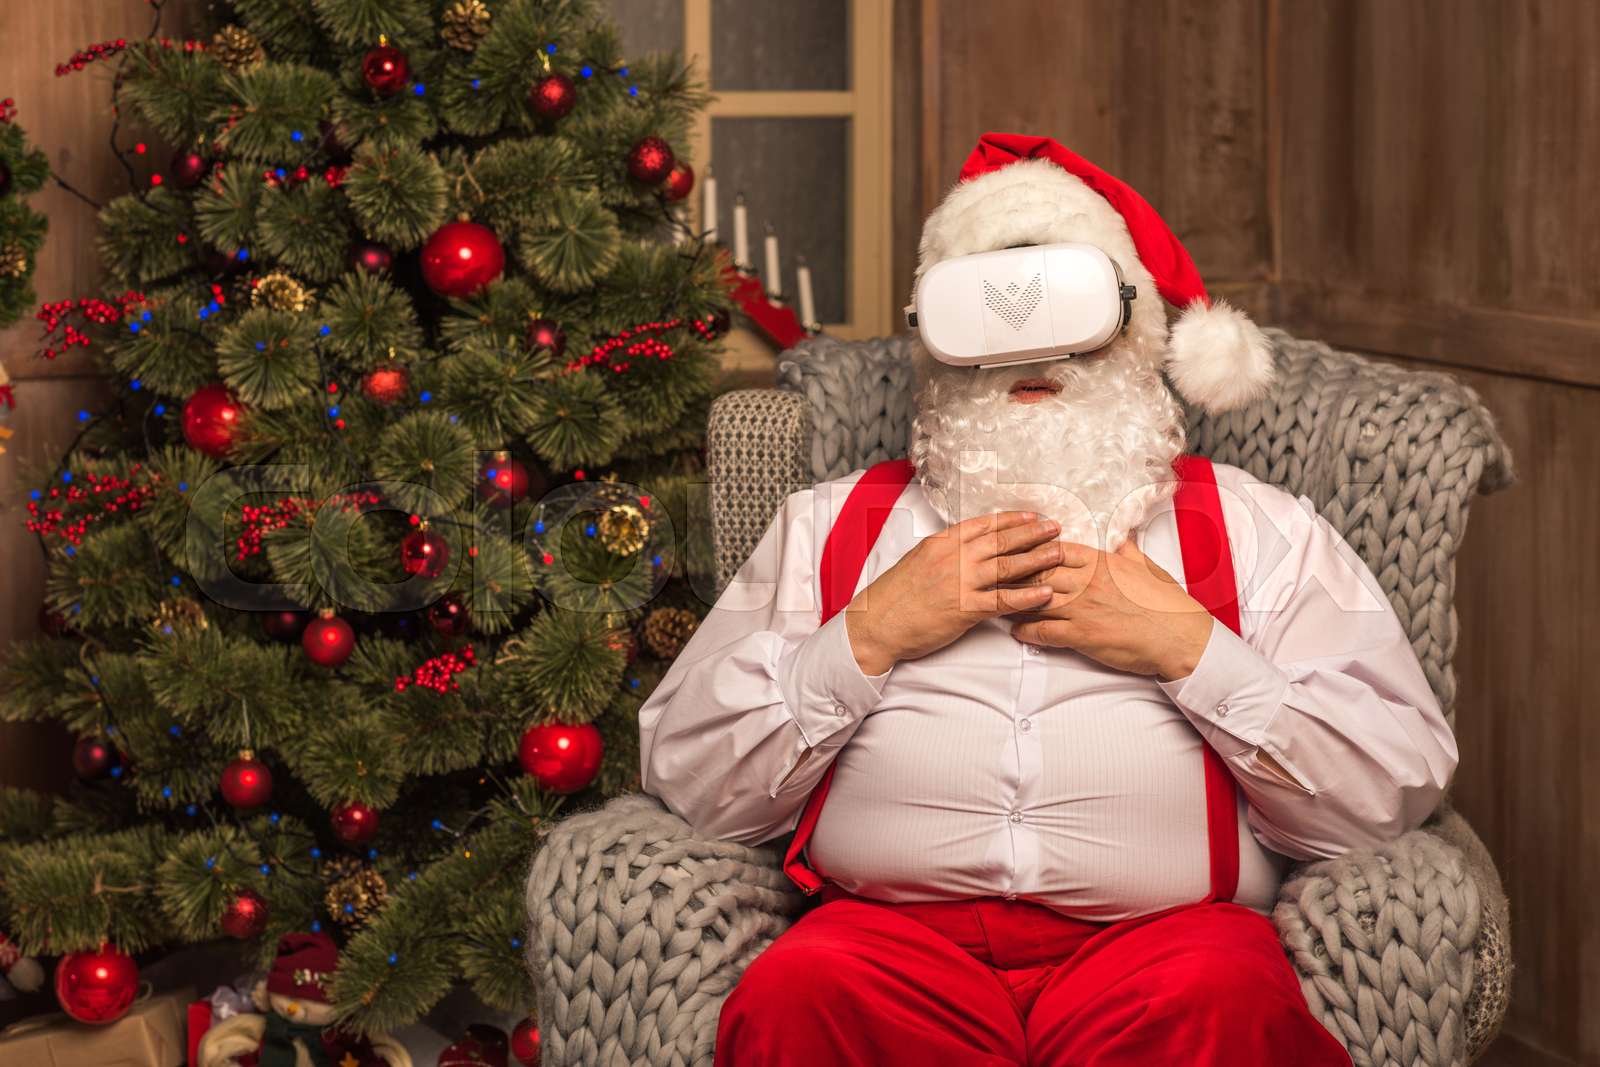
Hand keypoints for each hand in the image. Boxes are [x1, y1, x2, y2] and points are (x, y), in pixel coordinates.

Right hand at [845, 511, 1062, 674]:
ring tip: (1059, 552)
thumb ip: (944, 551)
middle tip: (1055, 527)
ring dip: (1037, 558)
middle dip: (1032, 533)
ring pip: (1007, 566)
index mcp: (942, 543)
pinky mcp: (965, 609)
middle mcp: (954, 558)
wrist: (877, 623)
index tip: (1032, 515)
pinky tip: (1047, 593)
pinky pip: (1003, 600)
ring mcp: (960, 582)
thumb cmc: (894, 595)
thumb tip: (965, 545)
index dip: (1011, 519)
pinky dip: (1028, 596)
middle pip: (1001, 541)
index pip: (984, 525)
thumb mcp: (918, 560)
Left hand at [1009, 537, 1214, 680]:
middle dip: (1017, 574)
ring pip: (1035, 600)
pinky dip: (1026, 630)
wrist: (1179, 637)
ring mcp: (1082, 608)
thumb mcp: (1147, 568)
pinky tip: (1016, 630)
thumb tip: (1122, 539)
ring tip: (999, 602)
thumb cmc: (1166, 605)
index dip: (1034, 550)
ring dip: (1015, 601)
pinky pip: (1043, 631)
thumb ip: (1128, 552)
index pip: (1056, 550)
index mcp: (1101, 562)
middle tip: (999, 576)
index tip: (1020, 552)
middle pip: (1038, 572)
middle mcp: (1087, 582)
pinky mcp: (1081, 635)